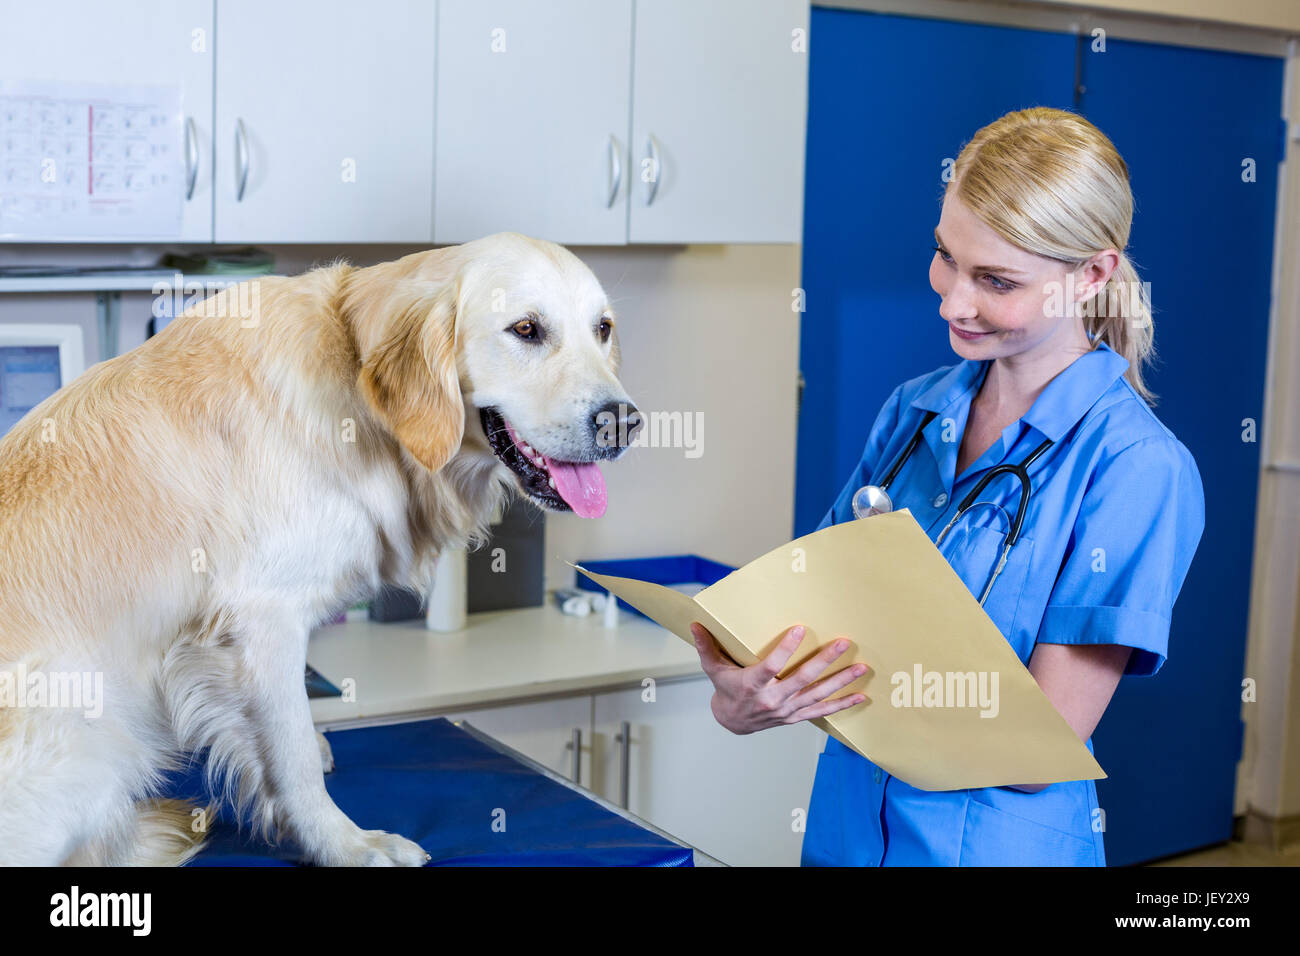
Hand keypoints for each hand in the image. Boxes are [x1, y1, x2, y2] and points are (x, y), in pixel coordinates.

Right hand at [689, 621, 868, 734]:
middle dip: (825, 660)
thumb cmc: (726, 690)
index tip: (801, 628)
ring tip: (861, 668)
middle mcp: (773, 699)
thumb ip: (707, 647)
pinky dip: (842, 705)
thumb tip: (696, 624)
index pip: (771, 666)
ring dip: (841, 681)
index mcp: (753, 685)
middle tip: (844, 643)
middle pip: (803, 679)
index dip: (786, 648)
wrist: (732, 722)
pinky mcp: (796, 716)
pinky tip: (860, 696)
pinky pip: (822, 711)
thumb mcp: (714, 668)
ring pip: (817, 695)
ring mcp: (787, 710)